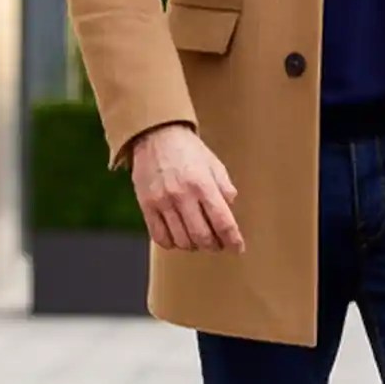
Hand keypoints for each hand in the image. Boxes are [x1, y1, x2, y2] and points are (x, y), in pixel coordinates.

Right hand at [130, 124, 243, 252]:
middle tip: (218, 244)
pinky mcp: (146, 206)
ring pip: (182, 240)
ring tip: (199, 240)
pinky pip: (160, 237)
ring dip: (194, 246)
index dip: (233, 240)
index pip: (223, 222)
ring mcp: (162, 202)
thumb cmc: (188, 150)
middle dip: (214, 245)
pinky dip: (172, 243)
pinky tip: (179, 237)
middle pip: (202, 236)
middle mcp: (183, 195)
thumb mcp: (214, 164)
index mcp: (203, 184)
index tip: (238, 248)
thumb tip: (231, 209)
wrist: (155, 135)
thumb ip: (224, 188)